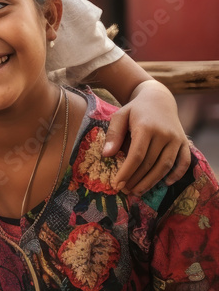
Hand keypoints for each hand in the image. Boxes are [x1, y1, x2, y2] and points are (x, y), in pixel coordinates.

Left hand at [104, 80, 191, 194]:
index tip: (117, 184)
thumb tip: (106, 155)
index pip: (136, 155)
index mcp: (146, 127)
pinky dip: (177, 174)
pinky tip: (165, 183)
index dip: (127, 172)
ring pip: (165, 166)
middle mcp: (164, 134)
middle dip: (137, 180)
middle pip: (150, 163)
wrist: (158, 99)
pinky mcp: (184, 142)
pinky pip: (184, 162)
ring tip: (138, 191)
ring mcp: (176, 139)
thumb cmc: (135, 110)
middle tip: (125, 191)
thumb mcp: (120, 116)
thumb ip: (114, 134)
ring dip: (152, 181)